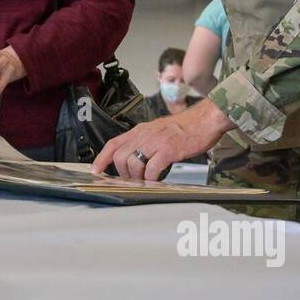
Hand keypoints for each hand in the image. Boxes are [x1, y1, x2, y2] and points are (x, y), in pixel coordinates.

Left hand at [91, 99, 233, 179]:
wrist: (204, 120)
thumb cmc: (184, 128)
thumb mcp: (157, 131)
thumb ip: (144, 142)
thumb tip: (134, 159)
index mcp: (140, 130)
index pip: (114, 143)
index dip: (102, 157)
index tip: (95, 170)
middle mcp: (144, 134)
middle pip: (120, 157)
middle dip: (123, 173)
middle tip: (132, 179)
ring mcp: (156, 142)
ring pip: (133, 163)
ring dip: (137, 177)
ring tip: (146, 179)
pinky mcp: (168, 150)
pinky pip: (152, 168)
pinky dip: (151, 178)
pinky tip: (157, 180)